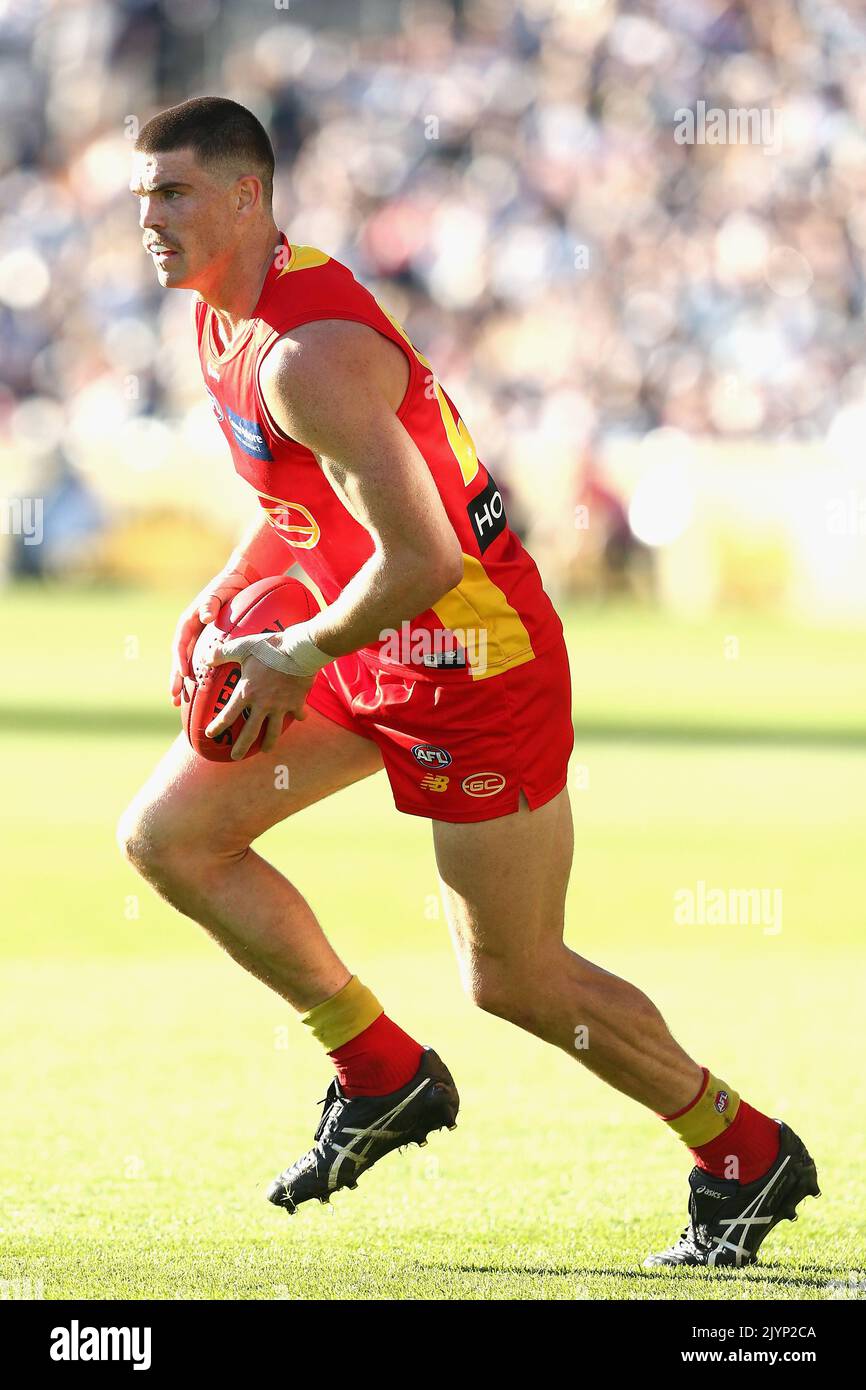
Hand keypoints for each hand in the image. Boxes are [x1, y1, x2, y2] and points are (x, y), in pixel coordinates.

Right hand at [169, 569, 251, 707]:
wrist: (239, 580)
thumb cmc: (228, 585)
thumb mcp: (218, 592)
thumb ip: (210, 603)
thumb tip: (206, 617)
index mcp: (188, 622)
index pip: (181, 645)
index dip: (180, 661)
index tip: (184, 676)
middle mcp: (190, 632)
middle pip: (180, 660)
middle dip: (177, 679)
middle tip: (176, 698)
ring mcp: (198, 639)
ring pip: (188, 665)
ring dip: (183, 683)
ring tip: (180, 703)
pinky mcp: (208, 643)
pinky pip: (201, 663)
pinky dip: (198, 677)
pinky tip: (199, 692)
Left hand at [200, 633, 313, 760]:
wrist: (299, 650)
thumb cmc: (269, 648)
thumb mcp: (242, 647)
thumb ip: (222, 654)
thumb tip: (205, 658)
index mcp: (246, 692)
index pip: (228, 715)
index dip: (218, 726)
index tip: (210, 734)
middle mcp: (262, 704)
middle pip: (250, 733)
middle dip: (241, 747)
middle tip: (235, 757)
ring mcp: (281, 706)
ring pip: (274, 731)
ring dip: (269, 743)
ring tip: (266, 751)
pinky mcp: (297, 703)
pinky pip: (297, 714)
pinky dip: (298, 717)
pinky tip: (299, 718)